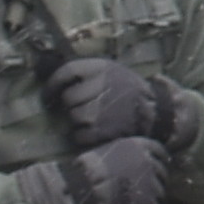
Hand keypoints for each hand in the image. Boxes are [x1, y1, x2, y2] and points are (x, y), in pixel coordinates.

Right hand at [9, 138, 176, 203]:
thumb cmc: (86, 171)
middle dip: (156, 184)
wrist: (81, 189)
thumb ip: (125, 156)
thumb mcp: (106, 153)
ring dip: (154, 203)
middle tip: (146, 194)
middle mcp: (150, 161)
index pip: (160, 152)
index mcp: (139, 145)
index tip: (156, 170)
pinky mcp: (148, 202)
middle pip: (162, 174)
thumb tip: (128, 163)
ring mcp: (152, 182)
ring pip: (161, 194)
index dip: (159, 162)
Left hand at [49, 55, 200, 155]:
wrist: (155, 113)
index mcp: (101, 68)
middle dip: (73, 104)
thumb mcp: (111, 73)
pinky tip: (99, 130)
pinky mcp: (98, 131)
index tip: (49, 94)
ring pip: (72, 116)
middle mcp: (98, 86)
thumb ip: (86, 73)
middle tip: (87, 106)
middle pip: (67, 97)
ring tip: (97, 118)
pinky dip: (84, 135)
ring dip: (79, 120)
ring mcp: (97, 109)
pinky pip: (77, 134)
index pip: (66, 72)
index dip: (53, 84)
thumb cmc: (128, 92)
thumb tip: (47, 74)